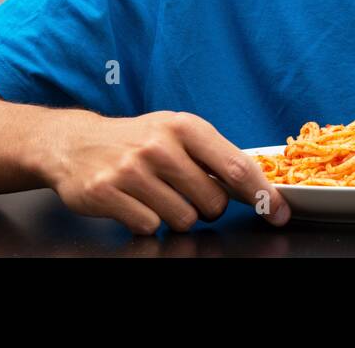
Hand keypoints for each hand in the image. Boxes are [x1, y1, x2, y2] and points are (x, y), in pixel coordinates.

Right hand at [39, 109, 289, 234]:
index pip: (235, 166)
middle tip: (185, 192)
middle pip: (213, 203)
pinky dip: (148, 222)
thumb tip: (260, 187)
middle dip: (207, 207)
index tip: (278, 212)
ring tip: (157, 194)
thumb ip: (215, 157)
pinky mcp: (106, 193)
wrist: (75, 143)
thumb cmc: (138, 140)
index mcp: (185, 126)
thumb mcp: (178, 133)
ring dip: (176, 216)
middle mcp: (159, 145)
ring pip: (183, 219)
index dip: (262, 194)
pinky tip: (135, 202)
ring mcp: (131, 170)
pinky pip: (150, 227)